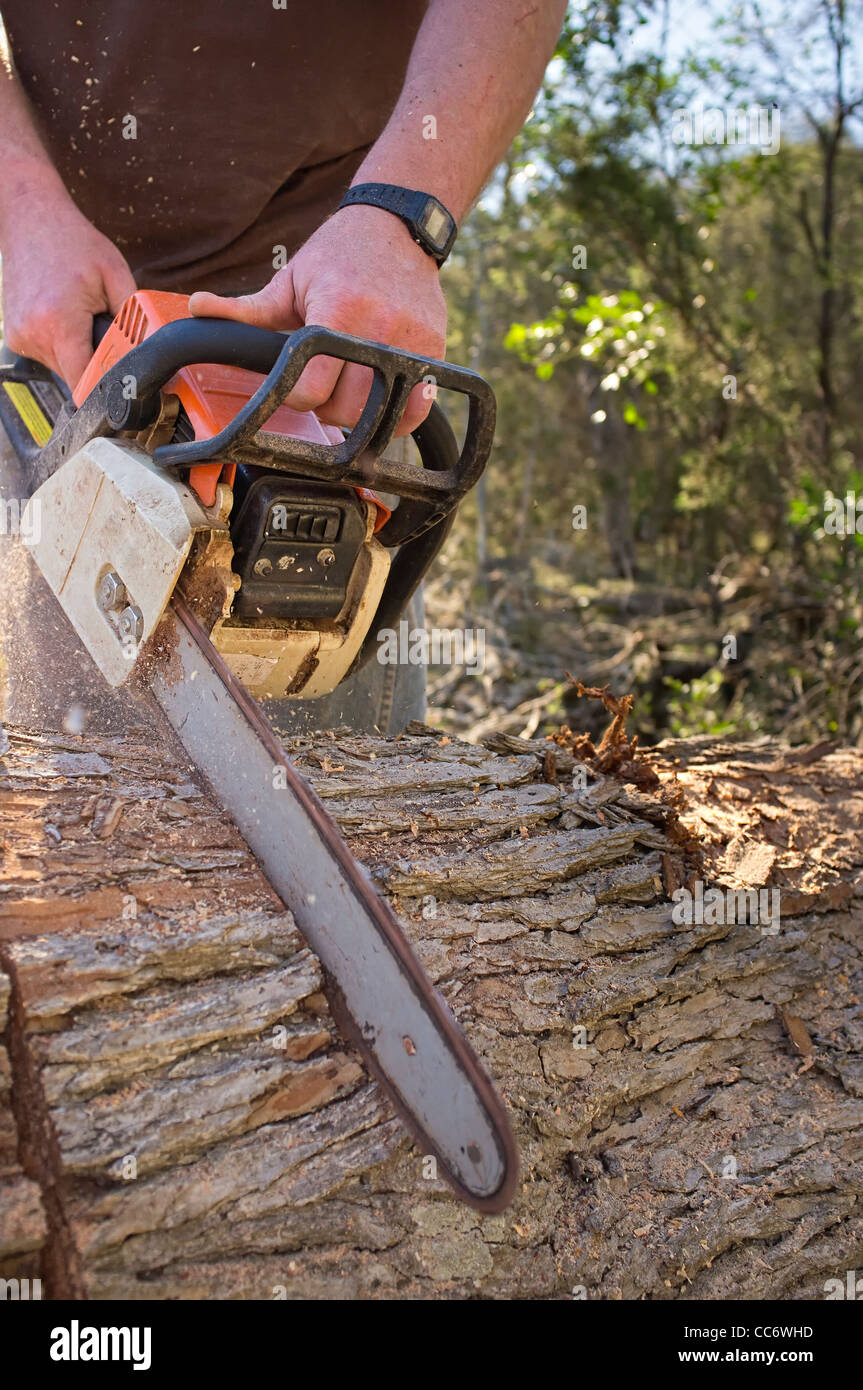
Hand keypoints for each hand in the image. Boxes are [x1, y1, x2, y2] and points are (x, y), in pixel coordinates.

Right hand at [1, 187, 135, 388]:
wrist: (31, 218)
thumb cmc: (73, 242)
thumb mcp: (116, 275)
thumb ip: (134, 320)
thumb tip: (152, 352)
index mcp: (59, 322)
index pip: (84, 383)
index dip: (107, 388)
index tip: (123, 388)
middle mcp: (34, 333)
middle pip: (75, 377)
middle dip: (95, 362)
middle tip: (100, 329)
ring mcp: (20, 336)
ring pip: (62, 367)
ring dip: (77, 352)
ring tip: (79, 315)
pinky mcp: (14, 336)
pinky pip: (48, 355)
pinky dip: (61, 343)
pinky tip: (64, 314)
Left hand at [189, 204, 446, 434]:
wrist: (398, 228)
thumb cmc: (339, 255)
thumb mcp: (290, 279)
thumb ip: (247, 308)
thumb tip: (197, 309)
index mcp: (337, 311)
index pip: (310, 388)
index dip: (293, 395)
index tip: (291, 386)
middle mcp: (378, 329)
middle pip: (345, 410)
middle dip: (326, 408)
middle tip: (321, 388)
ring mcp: (411, 342)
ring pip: (379, 415)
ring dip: (359, 415)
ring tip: (348, 392)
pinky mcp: (434, 351)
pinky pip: (415, 410)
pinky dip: (398, 419)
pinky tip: (381, 406)